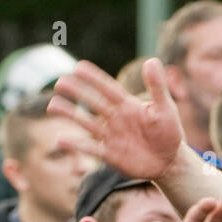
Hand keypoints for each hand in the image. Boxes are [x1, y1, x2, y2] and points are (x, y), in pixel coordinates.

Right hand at [48, 58, 183, 181]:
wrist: (170, 161)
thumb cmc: (170, 132)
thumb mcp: (166, 108)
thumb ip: (158, 87)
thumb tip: (151, 60)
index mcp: (128, 105)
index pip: (108, 88)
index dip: (95, 78)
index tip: (78, 66)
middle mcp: (116, 118)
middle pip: (93, 102)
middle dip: (77, 92)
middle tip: (59, 82)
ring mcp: (111, 136)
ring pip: (86, 123)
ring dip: (70, 114)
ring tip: (52, 105)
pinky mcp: (110, 154)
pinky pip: (90, 148)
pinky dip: (75, 144)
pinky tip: (60, 140)